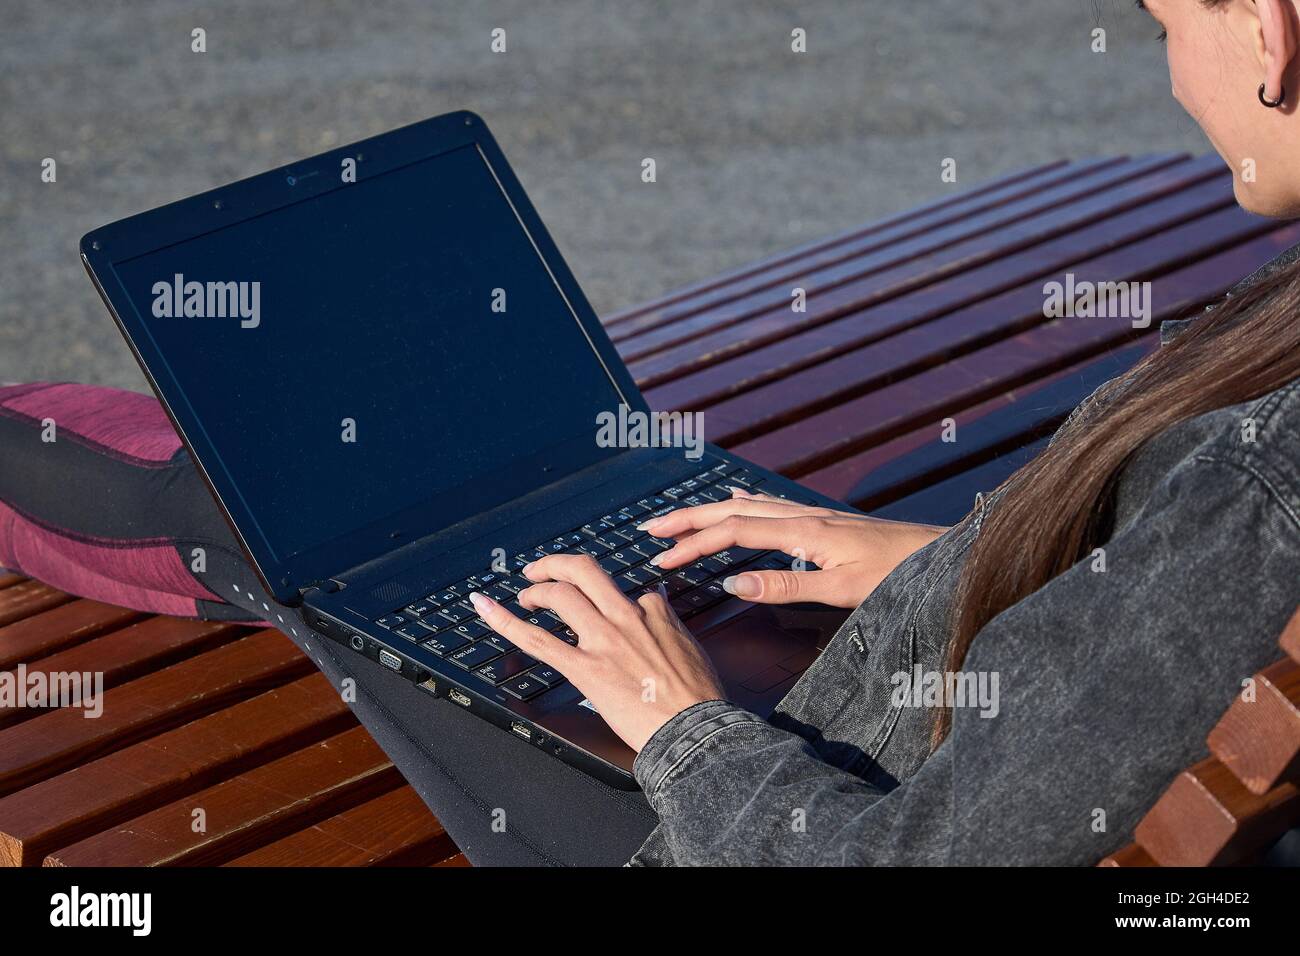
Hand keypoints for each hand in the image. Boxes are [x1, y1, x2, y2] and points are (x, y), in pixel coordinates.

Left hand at [467, 554, 724, 752]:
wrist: (696, 730)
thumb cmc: (699, 700)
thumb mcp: (692, 648)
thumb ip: (670, 623)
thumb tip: (658, 601)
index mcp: (653, 614)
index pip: (627, 590)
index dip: (611, 596)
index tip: (603, 604)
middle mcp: (625, 618)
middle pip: (584, 571)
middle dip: (557, 565)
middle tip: (541, 571)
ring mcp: (603, 640)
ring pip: (560, 594)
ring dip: (536, 589)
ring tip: (526, 595)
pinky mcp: (584, 668)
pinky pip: (536, 638)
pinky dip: (504, 620)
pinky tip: (485, 607)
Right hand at [641, 488, 946, 607]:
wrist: (938, 554)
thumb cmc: (897, 576)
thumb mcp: (841, 590)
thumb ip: (785, 587)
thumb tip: (733, 583)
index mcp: (802, 532)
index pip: (733, 532)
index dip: (694, 544)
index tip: (661, 558)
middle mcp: (803, 516)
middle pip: (732, 511)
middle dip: (689, 519)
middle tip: (651, 527)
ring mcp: (813, 515)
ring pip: (748, 506)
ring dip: (710, 512)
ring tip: (680, 518)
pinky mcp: (824, 521)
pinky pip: (770, 506)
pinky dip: (742, 504)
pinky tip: (737, 501)